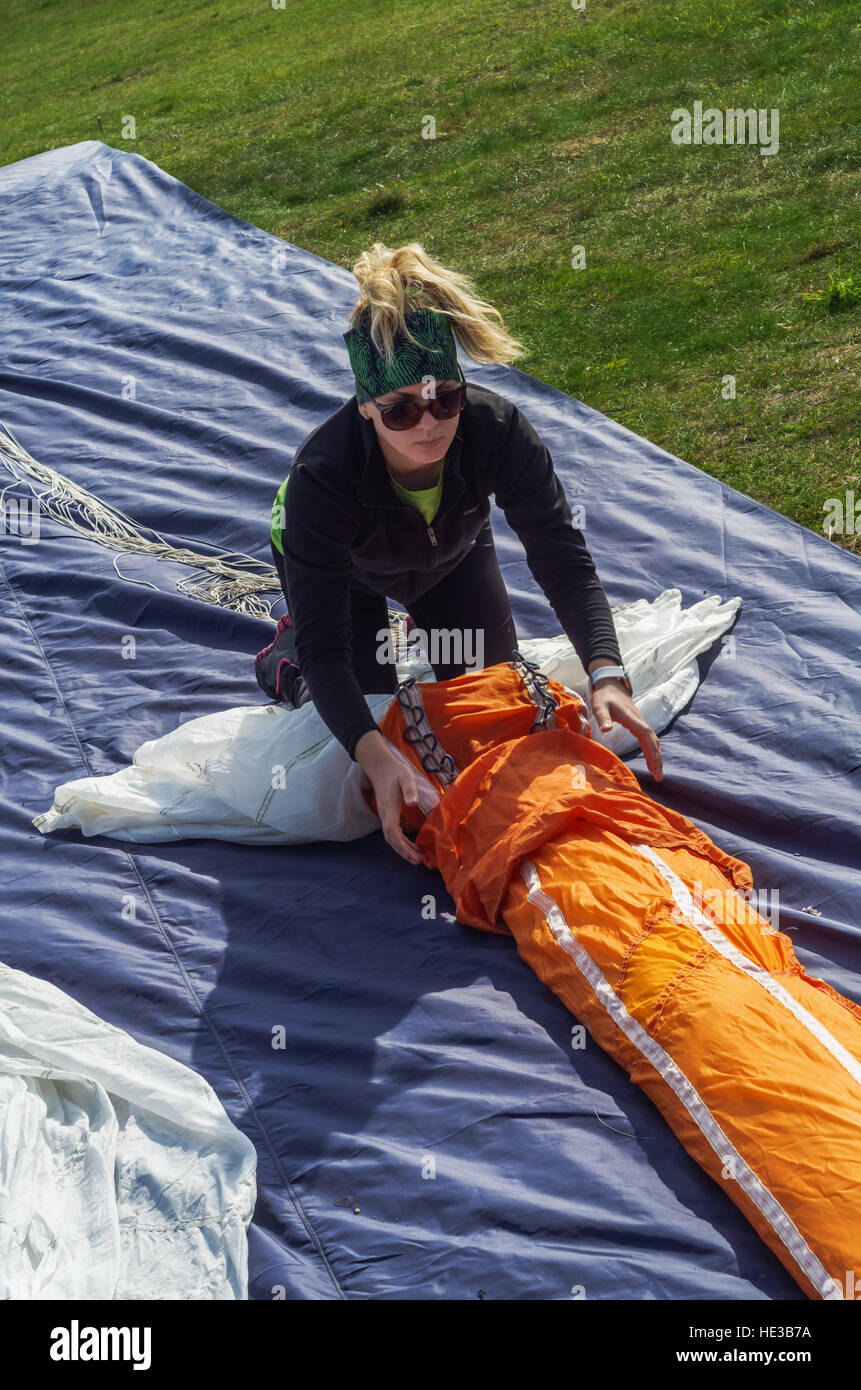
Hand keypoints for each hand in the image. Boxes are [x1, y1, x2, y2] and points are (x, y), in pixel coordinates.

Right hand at [355, 730, 423, 864]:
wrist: (380, 766)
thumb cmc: (395, 771)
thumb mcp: (406, 777)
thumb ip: (410, 790)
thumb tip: (413, 804)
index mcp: (389, 808)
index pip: (392, 832)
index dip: (402, 846)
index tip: (414, 855)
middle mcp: (385, 815)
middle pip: (391, 839)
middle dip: (403, 852)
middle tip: (418, 861)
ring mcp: (385, 815)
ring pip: (391, 837)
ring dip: (403, 849)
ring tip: (417, 857)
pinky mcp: (388, 814)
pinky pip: (393, 832)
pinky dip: (402, 842)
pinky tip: (412, 845)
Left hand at [590, 677, 662, 780]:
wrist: (610, 685)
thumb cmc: (604, 696)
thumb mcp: (599, 705)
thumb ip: (603, 717)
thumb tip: (606, 730)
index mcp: (631, 718)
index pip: (645, 735)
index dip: (650, 751)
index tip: (653, 766)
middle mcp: (639, 720)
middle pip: (653, 740)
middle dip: (656, 758)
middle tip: (658, 776)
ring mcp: (640, 722)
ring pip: (653, 740)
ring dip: (656, 756)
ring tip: (657, 773)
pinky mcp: (638, 724)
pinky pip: (649, 738)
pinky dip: (652, 750)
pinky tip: (652, 760)